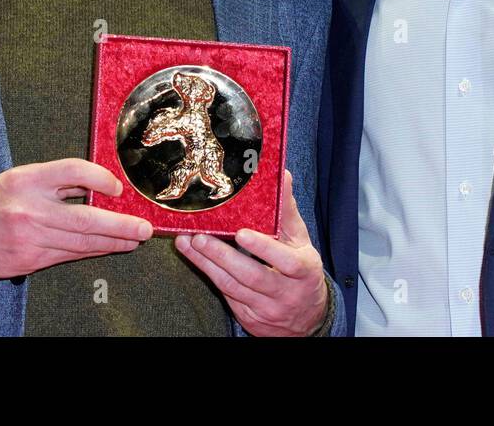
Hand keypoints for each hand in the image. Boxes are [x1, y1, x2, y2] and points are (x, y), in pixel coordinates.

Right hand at [0, 158, 152, 278]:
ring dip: (113, 242)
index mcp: (27, 180)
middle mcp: (29, 209)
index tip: (117, 187)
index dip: (99, 177)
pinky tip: (108, 248)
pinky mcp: (30, 260)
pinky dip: (92, 251)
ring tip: (134, 239)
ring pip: (81, 242)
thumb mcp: (22, 178)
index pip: (71, 171)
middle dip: (120, 225)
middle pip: (85, 218)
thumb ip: (57, 181)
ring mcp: (30, 238)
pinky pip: (69, 255)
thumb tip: (98, 187)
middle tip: (144, 227)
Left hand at [175, 169, 328, 335]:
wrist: (306, 319)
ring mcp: (266, 309)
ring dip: (207, 264)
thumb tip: (283, 175)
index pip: (285, 261)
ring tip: (187, 244)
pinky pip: (227, 296)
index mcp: (304, 270)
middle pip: (251, 276)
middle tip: (199, 237)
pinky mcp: (250, 318)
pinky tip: (196, 259)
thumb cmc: (301, 269)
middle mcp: (286, 293)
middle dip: (221, 256)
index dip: (263, 249)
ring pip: (233, 287)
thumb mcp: (301, 241)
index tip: (241, 233)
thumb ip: (288, 211)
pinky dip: (210, 275)